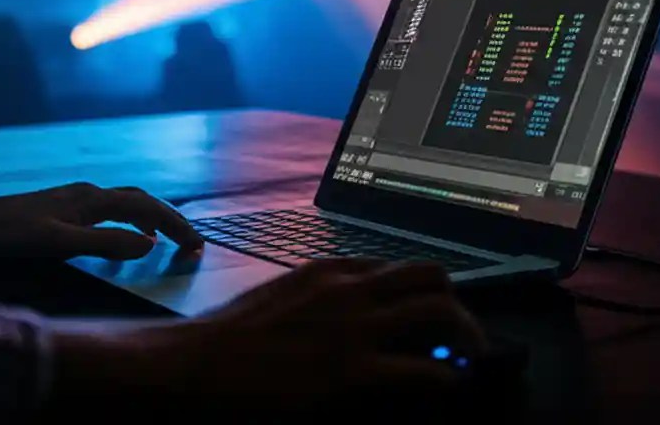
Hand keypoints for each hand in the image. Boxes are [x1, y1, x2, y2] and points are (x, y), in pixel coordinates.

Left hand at [0, 182, 201, 260]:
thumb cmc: (6, 236)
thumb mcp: (58, 243)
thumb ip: (105, 243)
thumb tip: (150, 244)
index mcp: (91, 199)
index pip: (148, 209)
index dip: (176, 226)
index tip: (198, 247)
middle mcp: (86, 194)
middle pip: (141, 201)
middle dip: (171, 220)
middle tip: (192, 244)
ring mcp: (72, 200)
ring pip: (125, 204)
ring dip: (151, 220)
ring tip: (169, 240)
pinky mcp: (59, 210)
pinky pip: (109, 212)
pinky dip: (129, 223)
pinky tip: (125, 239)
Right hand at [49, 258, 486, 413]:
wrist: (190, 369)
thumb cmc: (224, 344)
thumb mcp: (278, 304)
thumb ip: (317, 305)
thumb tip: (342, 326)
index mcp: (329, 271)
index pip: (398, 268)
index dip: (425, 293)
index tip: (434, 317)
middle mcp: (349, 288)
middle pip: (432, 276)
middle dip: (458, 306)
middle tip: (467, 340)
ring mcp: (353, 327)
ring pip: (441, 312)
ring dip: (467, 338)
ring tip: (469, 363)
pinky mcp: (352, 372)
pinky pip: (425, 370)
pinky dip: (446, 381)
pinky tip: (446, 392)